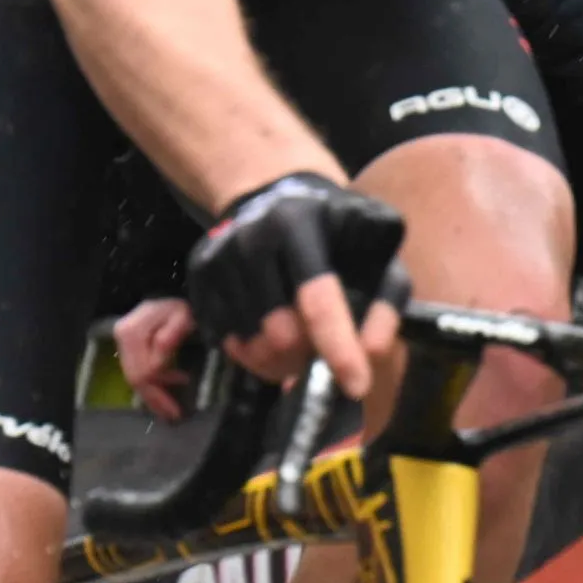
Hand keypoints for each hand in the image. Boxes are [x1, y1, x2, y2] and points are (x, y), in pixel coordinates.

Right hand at [112, 297, 201, 418]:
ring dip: (152, 394)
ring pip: (133, 376)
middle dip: (154, 397)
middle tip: (174, 414)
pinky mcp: (127, 345)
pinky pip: (135, 370)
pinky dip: (151, 383)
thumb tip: (158, 360)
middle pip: (134, 376)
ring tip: (170, 409)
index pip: (143, 369)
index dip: (161, 385)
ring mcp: (122, 341)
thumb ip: (171, 336)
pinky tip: (167, 386)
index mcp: (132, 331)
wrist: (176, 293)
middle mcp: (122, 336)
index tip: (181, 396)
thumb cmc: (182, 304)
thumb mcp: (183, 316)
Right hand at [182, 173, 402, 399]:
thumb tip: (370, 352)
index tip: (357, 387)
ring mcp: (219, 255)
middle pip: (280, 334)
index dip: (338, 348)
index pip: (318, 299)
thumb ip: (384, 298)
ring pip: (250, 345)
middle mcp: (251, 236)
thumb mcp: (378, 250)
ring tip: (297, 346)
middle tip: (320, 353)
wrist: (277, 195)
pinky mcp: (197, 273)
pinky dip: (252, 350)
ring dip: (279, 360)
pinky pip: (224, 339)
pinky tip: (268, 331)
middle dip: (306, 358)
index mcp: (301, 224)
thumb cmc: (339, 230)